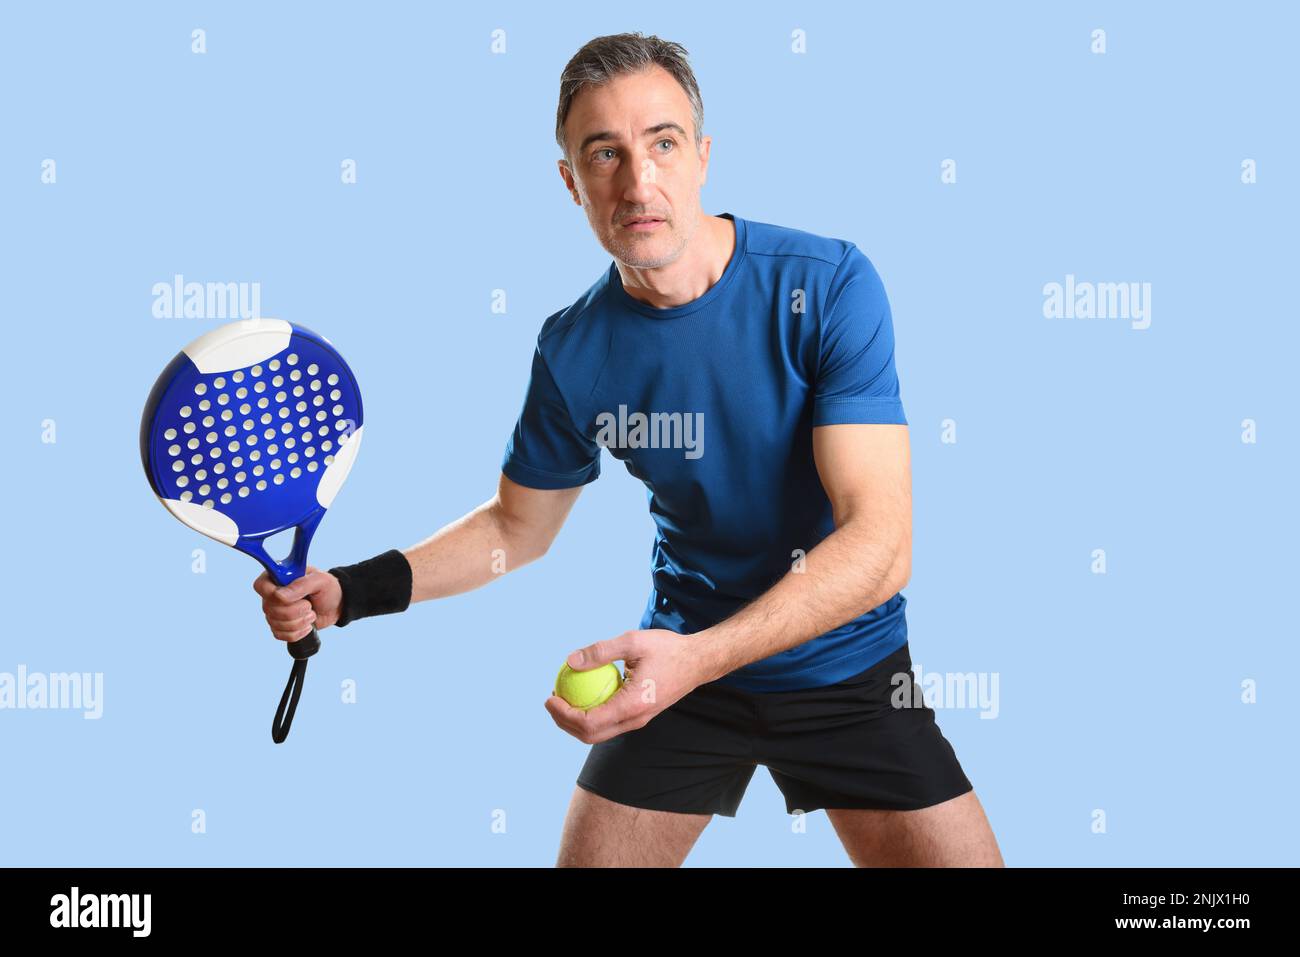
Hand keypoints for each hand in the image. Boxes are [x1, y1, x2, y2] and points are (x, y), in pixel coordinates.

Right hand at [252, 565, 342, 642]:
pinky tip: (307, 625)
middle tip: (309, 604)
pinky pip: (281, 635)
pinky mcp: (280, 627)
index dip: (271, 594)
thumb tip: (280, 596)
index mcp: (279, 577)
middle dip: (295, 610)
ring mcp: (274, 612)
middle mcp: (272, 595)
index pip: (260, 585)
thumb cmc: (328, 589)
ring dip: (300, 622)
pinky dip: (298, 632)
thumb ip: (301, 584)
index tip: (288, 598)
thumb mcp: (320, 580)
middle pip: (271, 609)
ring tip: (311, 613)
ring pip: (276, 624)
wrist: (336, 606)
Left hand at [544, 628, 708, 743]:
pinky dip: (591, 714)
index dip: (563, 714)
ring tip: (562, 697)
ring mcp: (638, 720)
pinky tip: (584, 693)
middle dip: (564, 722)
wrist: (698, 661)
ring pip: (599, 733)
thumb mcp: (633, 641)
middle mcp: (635, 719)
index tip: (549, 697)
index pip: (588, 721)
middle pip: (590, 735)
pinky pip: (609, 722)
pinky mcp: (640, 715)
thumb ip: (601, 651)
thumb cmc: (668, 649)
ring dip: (576, 721)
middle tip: (550, 700)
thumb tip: (570, 660)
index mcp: (632, 705)